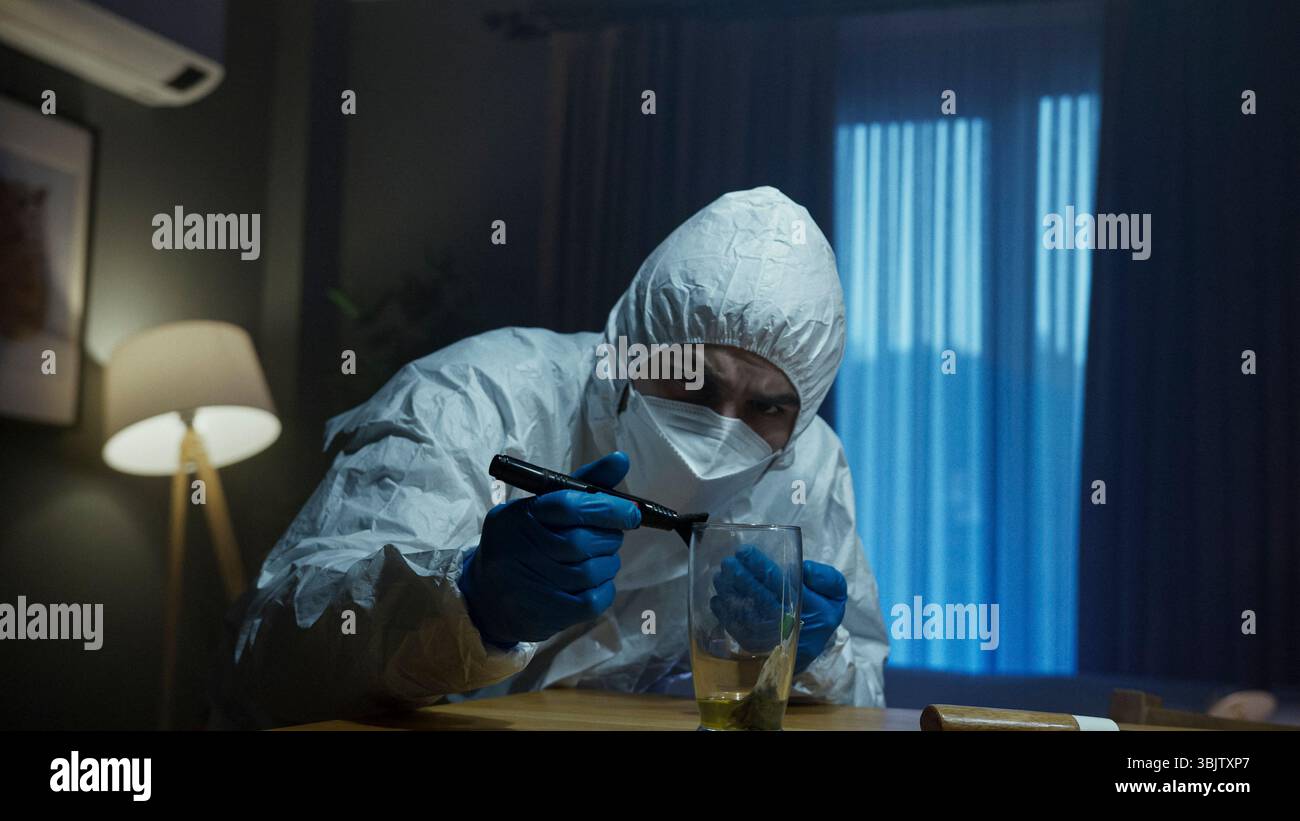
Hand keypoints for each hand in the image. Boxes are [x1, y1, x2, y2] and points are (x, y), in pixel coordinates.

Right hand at [458, 452, 640, 647]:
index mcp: (521, 515)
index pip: (570, 506)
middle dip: (609, 537)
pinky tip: (594, 582)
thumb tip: (621, 460)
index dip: (608, 508)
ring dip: (607, 563)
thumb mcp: (542, 506)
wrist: (487, 597)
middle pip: (584, 541)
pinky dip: (604, 588)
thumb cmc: (525, 542)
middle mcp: (521, 549)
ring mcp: (531, 584)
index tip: (631, 512)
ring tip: (598, 560)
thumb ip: (583, 484)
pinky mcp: (545, 613)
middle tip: (610, 537)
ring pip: (592, 571)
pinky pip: (593, 599)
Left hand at [710, 546, 846, 672]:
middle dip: (740, 579)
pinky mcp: (757, 646)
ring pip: (745, 614)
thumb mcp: (835, 593)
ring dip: (730, 594)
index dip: (760, 566)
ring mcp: (770, 637)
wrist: (813, 646)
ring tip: (720, 577)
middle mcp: (787, 624)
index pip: (780, 583)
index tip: (744, 551)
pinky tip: (718, 599)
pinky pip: (738, 630)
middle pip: (759, 599)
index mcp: (808, 607)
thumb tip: (804, 567)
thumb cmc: (821, 611)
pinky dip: (725, 614)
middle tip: (728, 563)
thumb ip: (825, 578)